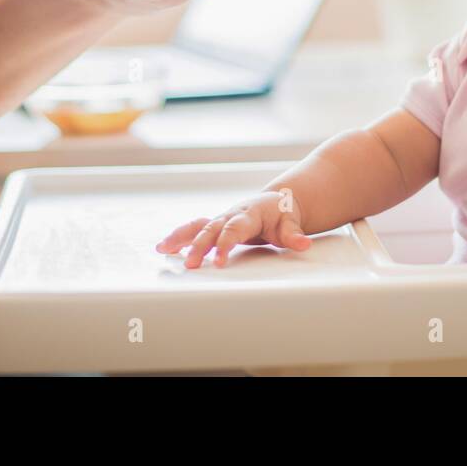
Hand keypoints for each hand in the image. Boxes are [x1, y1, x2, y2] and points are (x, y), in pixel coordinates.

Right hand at [154, 190, 312, 267]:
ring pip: (198, 226)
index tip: (219, 262)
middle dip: (200, 246)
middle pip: (212, 229)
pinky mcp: (217, 224)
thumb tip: (304, 244)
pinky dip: (180, 237)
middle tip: (191, 265)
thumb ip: (295, 235)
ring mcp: (222, 218)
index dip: (226, 244)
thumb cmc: (283, 213)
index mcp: (249, 213)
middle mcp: (231, 214)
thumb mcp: (292, 222)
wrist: (278, 201)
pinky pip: (195, 229)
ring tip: (163, 249)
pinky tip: (164, 248)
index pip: (234, 229)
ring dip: (181, 237)